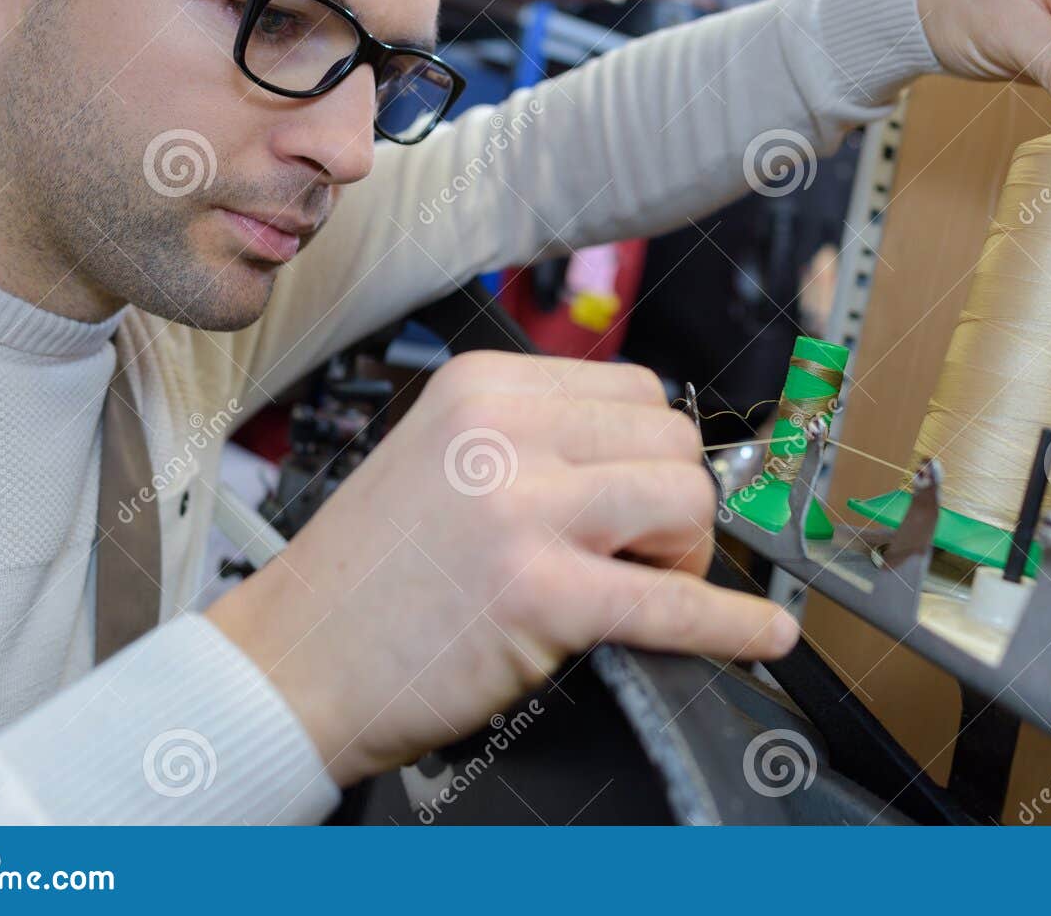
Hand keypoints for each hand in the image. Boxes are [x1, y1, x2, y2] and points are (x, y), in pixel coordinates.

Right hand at [206, 352, 798, 785]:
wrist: (290, 663)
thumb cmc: (366, 575)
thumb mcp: (441, 457)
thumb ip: (535, 442)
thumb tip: (646, 456)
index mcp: (483, 385)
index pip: (633, 388)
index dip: (652, 452)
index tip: (645, 494)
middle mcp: (504, 430)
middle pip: (670, 439)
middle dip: (675, 500)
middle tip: (644, 550)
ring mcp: (523, 508)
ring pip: (685, 499)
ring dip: (685, 551)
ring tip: (641, 582)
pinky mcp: (541, 594)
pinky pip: (672, 601)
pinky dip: (730, 624)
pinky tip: (760, 635)